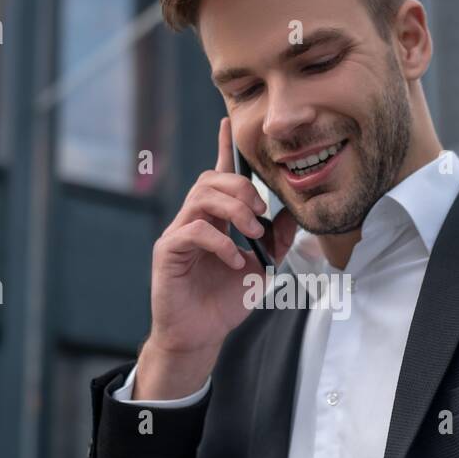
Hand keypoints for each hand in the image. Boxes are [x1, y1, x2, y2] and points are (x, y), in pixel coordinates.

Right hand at [144, 118, 297, 366]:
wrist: (201, 335)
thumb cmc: (224, 301)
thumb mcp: (262, 267)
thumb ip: (275, 239)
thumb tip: (290, 213)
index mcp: (215, 219)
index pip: (218, 176)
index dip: (223, 148)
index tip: (229, 122)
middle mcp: (193, 220)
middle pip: (211, 179)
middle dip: (241, 188)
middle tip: (260, 213)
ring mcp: (178, 234)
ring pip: (201, 197)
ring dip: (234, 210)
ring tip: (250, 234)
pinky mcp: (168, 252)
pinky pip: (194, 231)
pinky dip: (220, 241)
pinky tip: (234, 258)